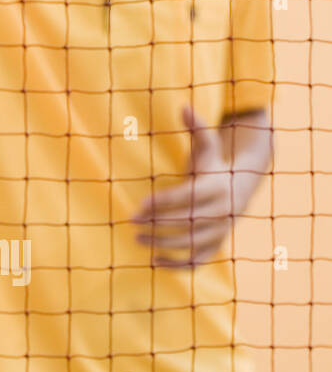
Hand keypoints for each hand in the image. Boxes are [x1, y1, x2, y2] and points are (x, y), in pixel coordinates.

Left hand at [131, 104, 258, 267]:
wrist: (240, 185)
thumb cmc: (213, 164)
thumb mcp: (207, 145)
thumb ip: (196, 128)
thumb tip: (183, 106)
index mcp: (215, 187)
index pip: (185, 198)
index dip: (160, 204)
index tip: (136, 209)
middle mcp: (222, 211)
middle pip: (189, 223)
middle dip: (159, 226)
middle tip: (131, 225)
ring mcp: (222, 230)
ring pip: (194, 243)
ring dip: (165, 246)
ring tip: (137, 241)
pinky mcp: (217, 245)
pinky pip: (200, 260)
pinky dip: (180, 265)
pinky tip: (154, 262)